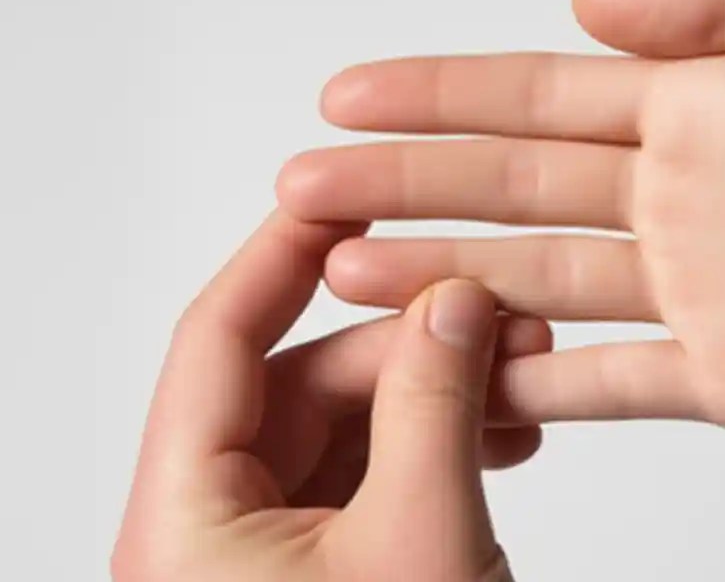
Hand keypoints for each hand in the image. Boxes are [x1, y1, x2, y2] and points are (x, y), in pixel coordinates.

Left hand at [113, 213, 533, 580]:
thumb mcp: (422, 537)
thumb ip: (432, 406)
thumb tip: (452, 301)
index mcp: (187, 525)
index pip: (216, 343)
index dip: (283, 256)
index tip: (342, 197)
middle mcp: (212, 533)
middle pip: (301, 384)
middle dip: (409, 345)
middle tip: (493, 314)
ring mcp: (270, 554)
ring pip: (349, 427)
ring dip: (437, 396)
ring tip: (521, 374)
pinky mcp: (326, 569)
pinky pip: (374, 475)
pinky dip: (438, 447)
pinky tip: (505, 433)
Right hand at [278, 0, 724, 450]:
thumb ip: (720, 1)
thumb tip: (589, 0)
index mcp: (708, 102)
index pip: (543, 93)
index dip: (441, 91)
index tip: (347, 91)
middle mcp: (686, 193)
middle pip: (513, 184)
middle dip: (405, 183)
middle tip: (304, 186)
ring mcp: (697, 288)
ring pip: (536, 279)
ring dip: (437, 273)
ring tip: (341, 270)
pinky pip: (605, 380)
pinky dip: (528, 378)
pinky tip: (454, 365)